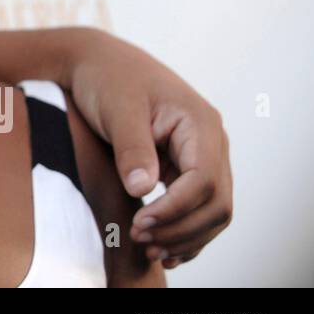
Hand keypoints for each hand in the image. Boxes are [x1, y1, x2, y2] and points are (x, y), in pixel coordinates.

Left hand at [64, 28, 232, 269]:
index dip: (176, 209)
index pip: (203, 180)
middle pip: (216, 202)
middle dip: (182, 229)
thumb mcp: (117, 108)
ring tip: (149, 251)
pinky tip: (162, 248)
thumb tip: (143, 189)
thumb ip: (132, 148)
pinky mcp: (185, 167)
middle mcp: (210, 142)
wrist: (97, 63)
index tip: (140, 224)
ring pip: (212, 211)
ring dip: (185, 236)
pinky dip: (184, 231)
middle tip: (140, 241)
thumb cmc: (106, 78)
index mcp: (200, 123)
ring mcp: (201, 156)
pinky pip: (198, 207)